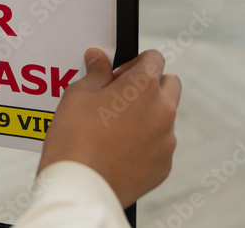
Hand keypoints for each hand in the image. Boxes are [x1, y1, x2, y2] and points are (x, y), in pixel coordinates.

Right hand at [38, 48, 180, 207]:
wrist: (79, 187)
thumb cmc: (75, 137)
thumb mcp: (78, 94)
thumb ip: (96, 72)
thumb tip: (99, 57)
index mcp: (144, 86)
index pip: (154, 58)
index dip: (135, 62)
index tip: (118, 75)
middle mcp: (163, 110)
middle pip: (170, 84)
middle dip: (151, 85)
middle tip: (122, 97)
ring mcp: (166, 141)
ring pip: (165, 118)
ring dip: (149, 116)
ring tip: (115, 129)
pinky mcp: (164, 167)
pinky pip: (160, 147)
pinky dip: (146, 145)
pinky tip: (119, 152)